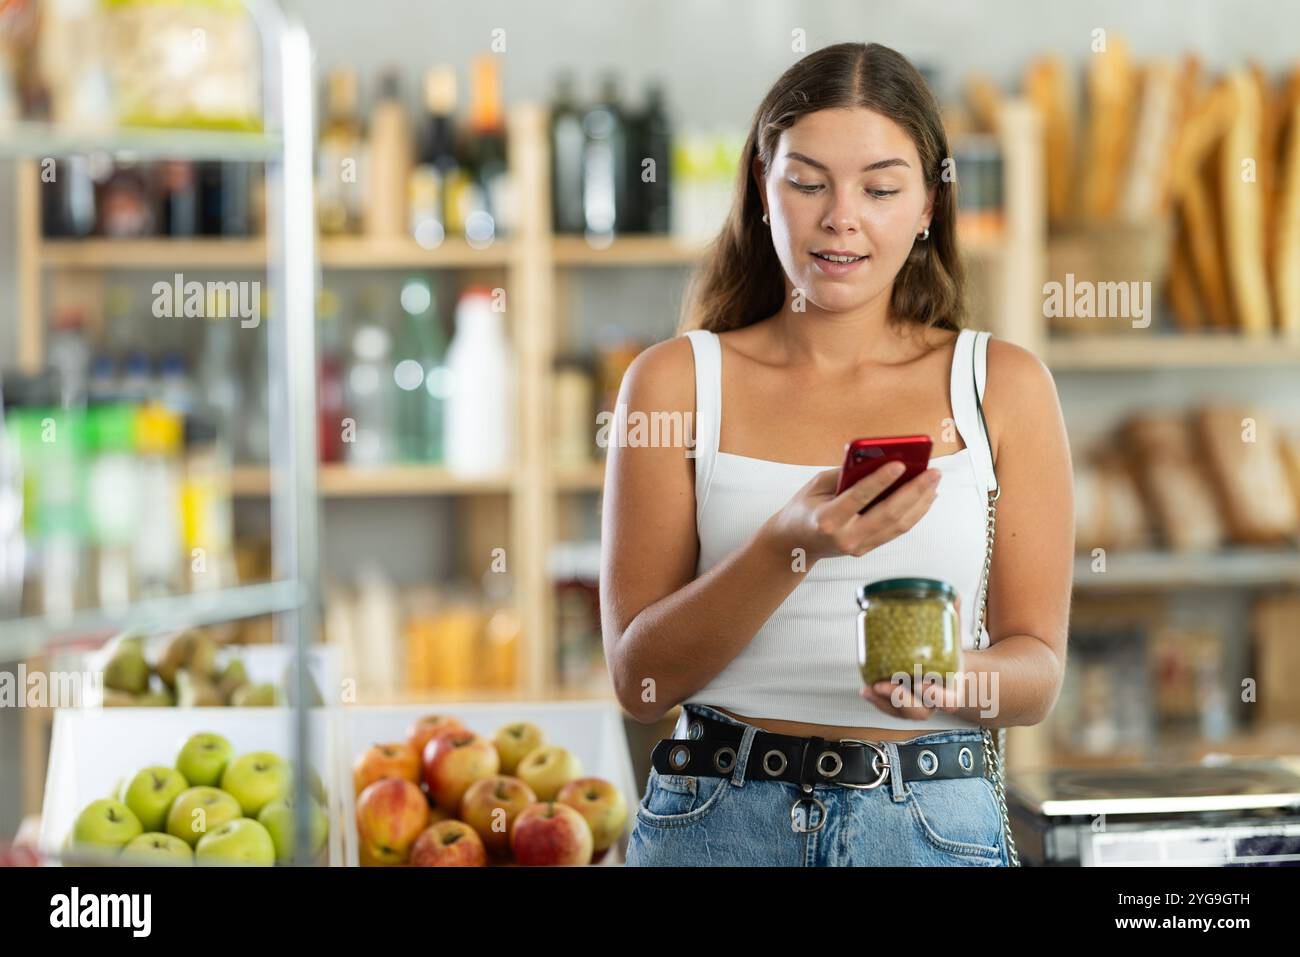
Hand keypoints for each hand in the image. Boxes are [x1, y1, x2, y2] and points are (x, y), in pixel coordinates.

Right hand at [762, 461, 941, 564]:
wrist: (794, 544)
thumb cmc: (805, 508)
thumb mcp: (816, 486)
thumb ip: (846, 473)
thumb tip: (881, 460)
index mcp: (828, 519)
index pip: (859, 497)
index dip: (881, 480)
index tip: (901, 463)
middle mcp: (845, 537)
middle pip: (888, 514)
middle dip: (914, 491)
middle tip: (932, 472)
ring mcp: (858, 546)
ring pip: (899, 525)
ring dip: (921, 502)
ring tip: (934, 482)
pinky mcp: (867, 549)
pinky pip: (898, 530)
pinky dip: (915, 512)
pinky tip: (926, 497)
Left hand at [861, 593, 966, 719]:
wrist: (947, 669)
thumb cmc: (948, 651)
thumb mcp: (952, 635)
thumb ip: (952, 617)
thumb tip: (950, 593)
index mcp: (952, 690)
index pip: (948, 701)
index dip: (937, 696)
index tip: (922, 682)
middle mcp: (934, 704)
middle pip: (920, 711)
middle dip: (901, 699)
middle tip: (884, 684)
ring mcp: (917, 706)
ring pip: (902, 712)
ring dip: (884, 702)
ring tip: (869, 688)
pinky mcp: (901, 706)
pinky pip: (889, 708)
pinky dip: (876, 701)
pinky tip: (864, 690)